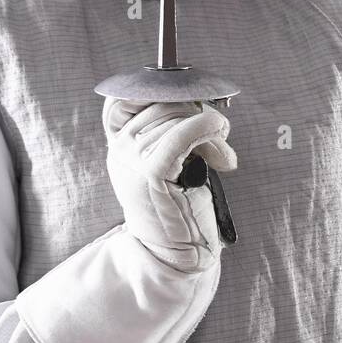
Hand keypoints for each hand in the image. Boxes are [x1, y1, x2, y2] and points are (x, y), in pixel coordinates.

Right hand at [102, 99, 237, 272]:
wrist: (176, 253)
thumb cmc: (180, 205)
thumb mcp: (171, 162)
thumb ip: (172, 132)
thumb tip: (200, 98)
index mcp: (119, 144)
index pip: (124, 98)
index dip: (157, 89)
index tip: (190, 101)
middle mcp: (120, 149)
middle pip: (164, 102)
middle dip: (199, 113)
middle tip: (219, 137)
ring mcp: (132, 159)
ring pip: (180, 117)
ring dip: (212, 131)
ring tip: (220, 157)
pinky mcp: (152, 172)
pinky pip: (186, 132)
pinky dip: (209, 130)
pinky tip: (222, 151)